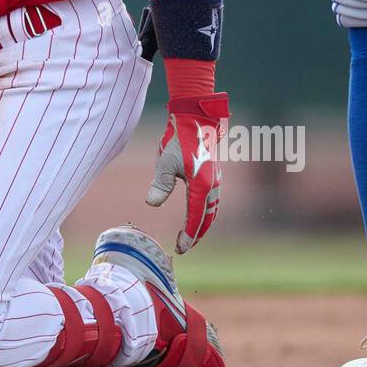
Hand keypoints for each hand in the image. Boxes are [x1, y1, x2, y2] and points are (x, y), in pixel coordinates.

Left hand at [145, 93, 228, 252]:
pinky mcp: (213, 175)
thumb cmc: (178, 138)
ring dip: (202, 225)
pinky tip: (196, 215)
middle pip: (207, 218)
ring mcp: (215, 180)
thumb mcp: (165, 162)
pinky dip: (205, 213)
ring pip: (212, 210)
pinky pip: (212, 200)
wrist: (194, 118)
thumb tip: (152, 204)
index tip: (181, 248)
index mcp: (201, 185)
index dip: (188, 235)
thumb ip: (161, 185)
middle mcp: (212, 185)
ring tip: (189, 236)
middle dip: (196, 234)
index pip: (195, 217)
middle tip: (183, 247)